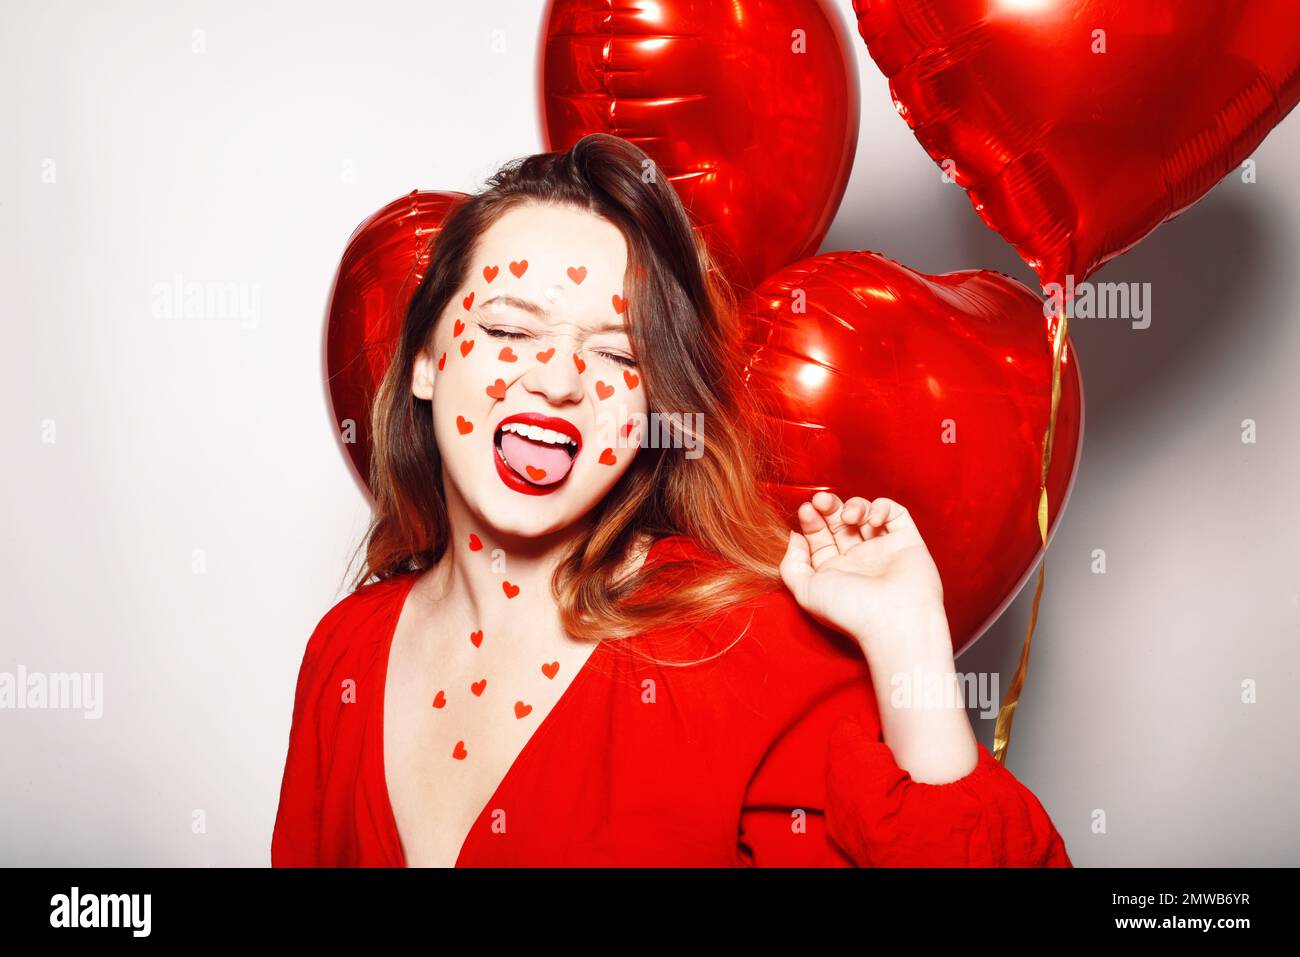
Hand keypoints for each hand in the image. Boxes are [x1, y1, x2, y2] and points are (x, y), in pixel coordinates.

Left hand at [779, 491, 945, 647]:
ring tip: (849, 515)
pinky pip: (896, 514)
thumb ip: (792, 564)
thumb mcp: (805, 591)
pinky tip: (872, 520)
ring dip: (854, 505)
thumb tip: (795, 536)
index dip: (811, 521)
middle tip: (821, 500)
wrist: (894, 622)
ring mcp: (883, 550)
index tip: (806, 510)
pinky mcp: (908, 542)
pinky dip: (883, 508)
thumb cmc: (850, 611)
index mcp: (835, 572)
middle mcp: (858, 561)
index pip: (819, 537)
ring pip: (866, 514)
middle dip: (829, 507)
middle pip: (840, 522)